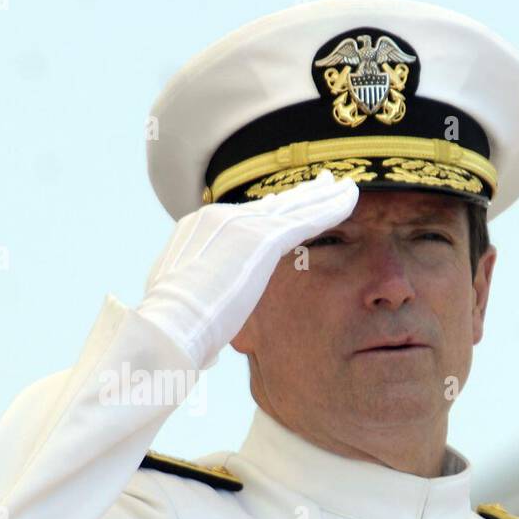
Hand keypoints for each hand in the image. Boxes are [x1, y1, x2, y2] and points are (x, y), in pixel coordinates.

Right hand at [135, 171, 358, 367]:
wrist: (169, 326)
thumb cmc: (170, 330)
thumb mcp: (178, 306)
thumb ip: (196, 303)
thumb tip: (206, 335)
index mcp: (196, 231)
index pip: (244, 218)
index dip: (272, 212)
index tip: (289, 206)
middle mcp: (218, 218)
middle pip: (270, 205)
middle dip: (299, 195)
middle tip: (324, 183)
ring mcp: (239, 225)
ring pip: (292, 207)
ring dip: (321, 197)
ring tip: (345, 188)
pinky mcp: (261, 239)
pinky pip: (305, 219)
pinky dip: (330, 208)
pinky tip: (349, 200)